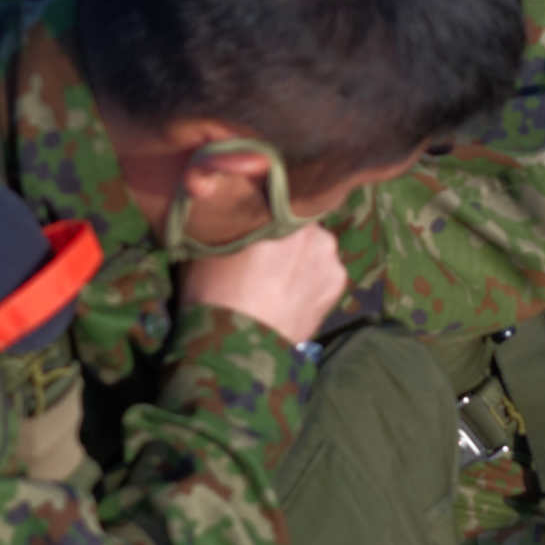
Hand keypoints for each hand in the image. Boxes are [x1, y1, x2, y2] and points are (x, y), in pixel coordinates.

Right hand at [180, 216, 349, 349]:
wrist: (238, 348)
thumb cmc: (211, 295)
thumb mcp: (207, 247)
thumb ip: (227, 221)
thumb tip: (227, 207)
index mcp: (274, 211)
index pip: (275, 197)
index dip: (267, 209)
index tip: (257, 220)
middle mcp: (307, 226)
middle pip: (298, 221)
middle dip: (285, 234)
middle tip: (266, 256)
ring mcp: (328, 254)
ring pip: (315, 245)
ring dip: (302, 255)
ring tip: (279, 280)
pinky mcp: (338, 280)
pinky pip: (325, 270)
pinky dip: (313, 278)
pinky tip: (292, 295)